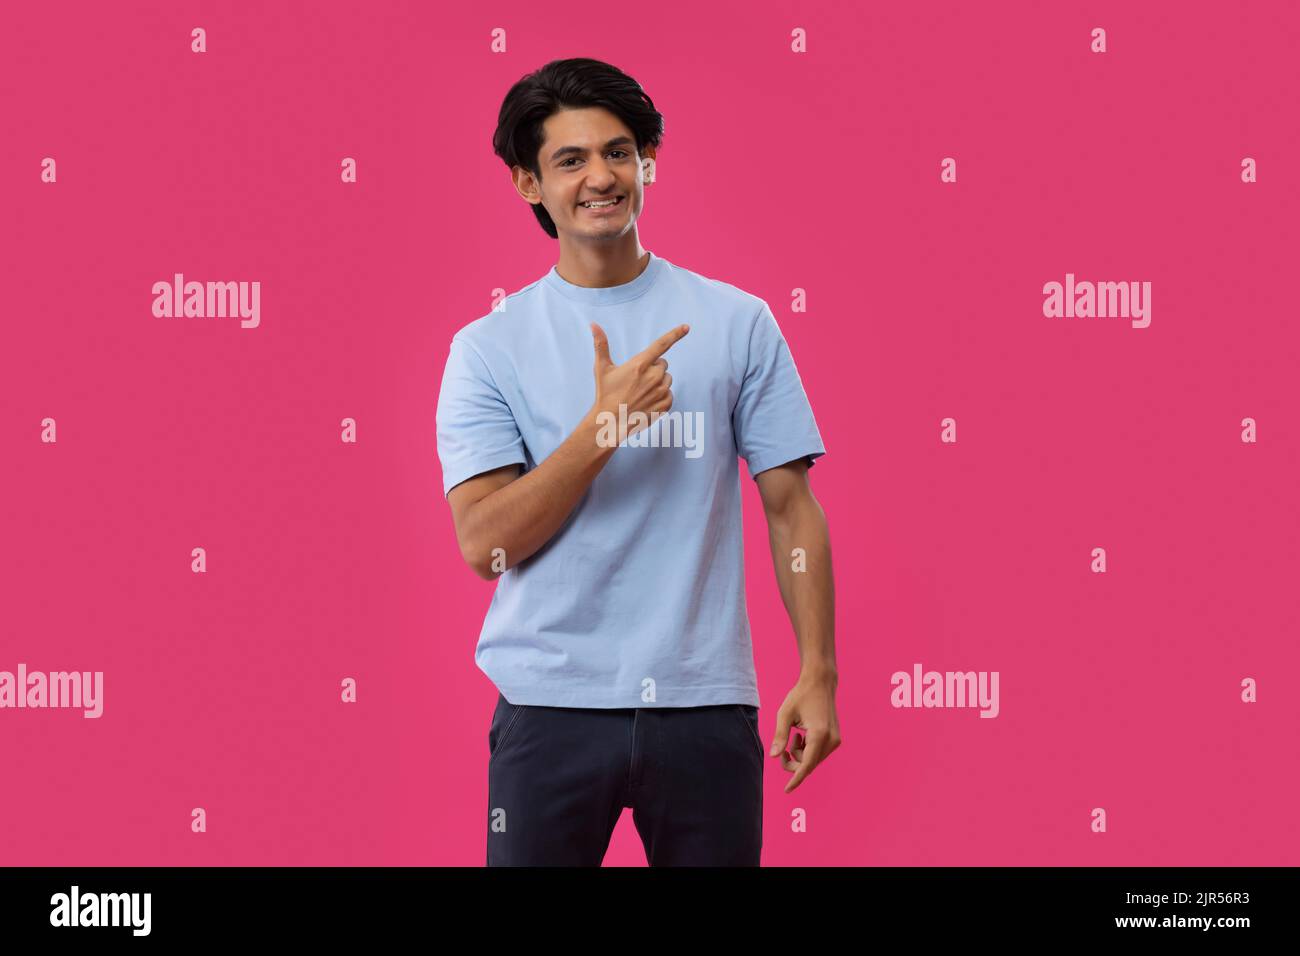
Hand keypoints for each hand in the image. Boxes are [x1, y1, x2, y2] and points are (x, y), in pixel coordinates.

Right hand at [589, 322, 688, 444]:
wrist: (610, 422)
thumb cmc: (605, 394)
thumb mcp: (602, 368)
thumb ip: (600, 344)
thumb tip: (593, 323)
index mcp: (639, 365)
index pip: (661, 344)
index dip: (675, 334)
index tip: (686, 327)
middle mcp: (653, 377)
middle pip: (663, 364)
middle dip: (653, 368)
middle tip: (637, 379)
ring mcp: (660, 392)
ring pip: (667, 379)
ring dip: (658, 382)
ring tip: (641, 392)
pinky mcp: (665, 405)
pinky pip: (669, 394)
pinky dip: (661, 396)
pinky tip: (647, 401)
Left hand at [769, 672, 840, 792]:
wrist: (821, 683)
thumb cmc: (800, 696)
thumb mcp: (785, 714)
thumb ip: (780, 736)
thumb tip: (773, 757)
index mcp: (819, 734)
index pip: (806, 764)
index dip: (796, 778)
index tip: (787, 790)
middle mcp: (831, 740)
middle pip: (809, 764)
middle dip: (794, 761)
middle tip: (783, 749)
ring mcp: (835, 740)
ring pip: (813, 760)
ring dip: (801, 754)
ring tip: (795, 736)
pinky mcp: (835, 739)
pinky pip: (818, 753)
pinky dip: (807, 750)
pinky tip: (802, 735)